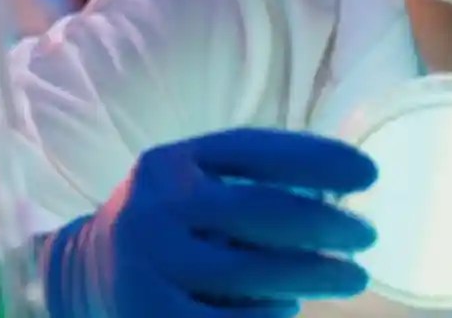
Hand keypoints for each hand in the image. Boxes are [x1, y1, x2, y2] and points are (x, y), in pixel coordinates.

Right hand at [42, 128, 377, 316]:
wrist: (82, 278)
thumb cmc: (173, 226)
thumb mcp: (194, 187)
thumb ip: (253, 185)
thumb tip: (341, 197)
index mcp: (171, 163)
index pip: (254, 150)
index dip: (317, 159)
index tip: (369, 174)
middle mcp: (153, 208)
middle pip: (257, 211)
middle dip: (325, 224)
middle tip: (367, 236)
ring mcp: (145, 265)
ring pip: (246, 273)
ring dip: (310, 274)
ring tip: (349, 276)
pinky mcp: (146, 316)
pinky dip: (267, 316)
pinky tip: (289, 308)